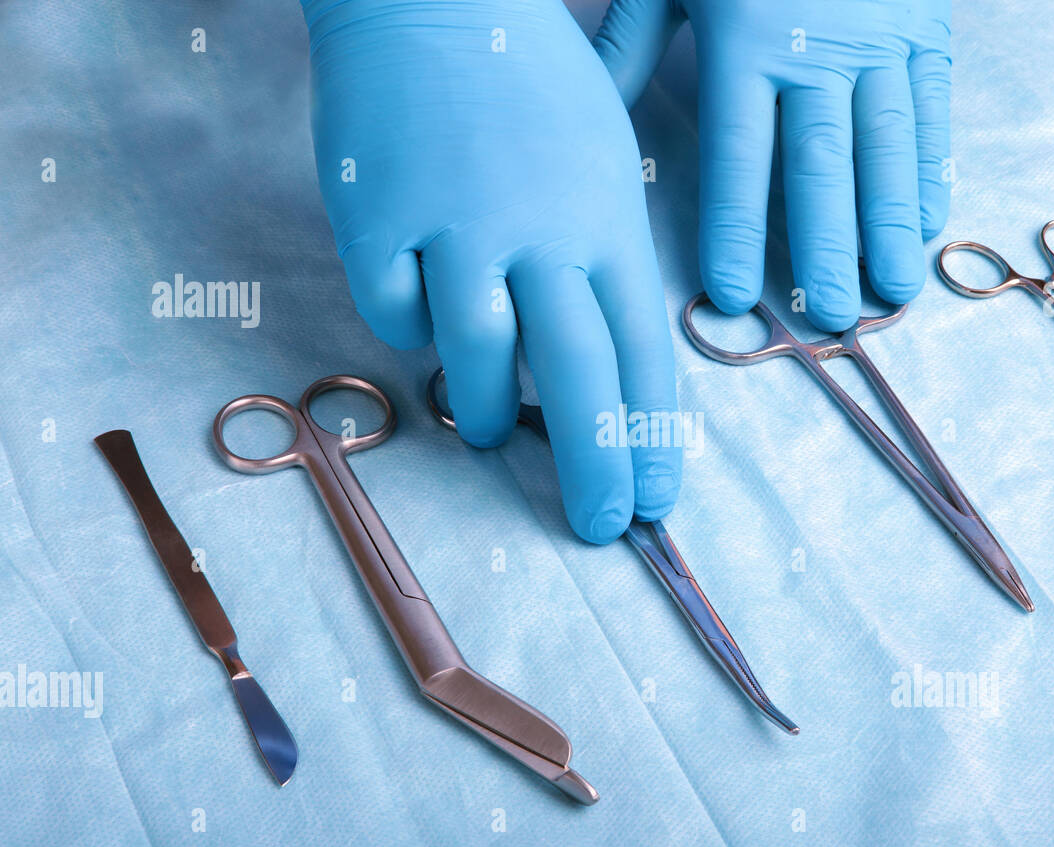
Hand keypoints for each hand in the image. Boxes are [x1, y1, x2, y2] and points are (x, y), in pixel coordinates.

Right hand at [302, 0, 680, 543]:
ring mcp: (455, 225)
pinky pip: (395, 314)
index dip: (649, 437)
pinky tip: (424, 310)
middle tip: (596, 528)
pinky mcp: (377, 221)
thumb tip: (610, 363)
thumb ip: (606, 258)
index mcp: (607, 218)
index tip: (652, 501)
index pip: (643, 350)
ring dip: (494, 412)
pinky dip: (411, 329)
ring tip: (497, 432)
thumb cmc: (531, 85)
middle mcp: (540, 229)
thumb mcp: (601, 160)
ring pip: (480, 360)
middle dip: (595, 467)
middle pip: (579, 375)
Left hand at [595, 0, 951, 330]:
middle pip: (823, 165)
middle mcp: (817, 47)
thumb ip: (633, 41)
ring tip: (892, 292)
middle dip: (828, 247)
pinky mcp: (928, 27)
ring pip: (887, 147)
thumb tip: (592, 108)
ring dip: (891, 225)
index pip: (740, 155)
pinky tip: (930, 223)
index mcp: (745, 38)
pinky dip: (932, 168)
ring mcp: (882, 38)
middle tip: (833, 318)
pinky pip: (932, 109)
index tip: (737, 293)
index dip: (740, 228)